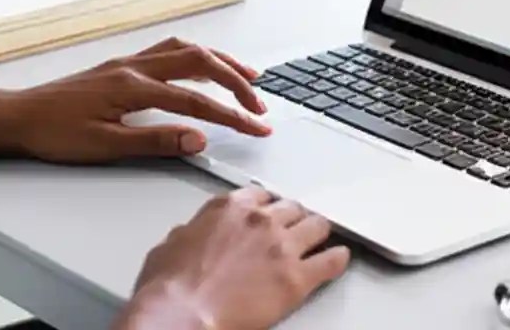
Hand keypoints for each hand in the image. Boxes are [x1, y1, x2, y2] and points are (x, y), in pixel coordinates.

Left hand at [12, 37, 270, 163]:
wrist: (17, 116)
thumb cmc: (53, 134)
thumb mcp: (105, 146)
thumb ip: (155, 140)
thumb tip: (199, 138)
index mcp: (134, 88)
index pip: (197, 102)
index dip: (232, 115)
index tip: (257, 126)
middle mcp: (135, 67)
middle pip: (201, 62)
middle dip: (236, 82)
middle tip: (259, 104)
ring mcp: (129, 62)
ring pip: (187, 49)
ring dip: (221, 62)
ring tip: (246, 77)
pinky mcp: (122, 65)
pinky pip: (170, 50)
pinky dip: (197, 56)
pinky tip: (203, 66)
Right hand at [116, 187, 350, 329]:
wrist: (180, 314)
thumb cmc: (170, 288)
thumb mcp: (171, 244)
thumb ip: (193, 231)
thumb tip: (193, 234)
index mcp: (229, 208)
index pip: (260, 196)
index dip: (267, 206)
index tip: (270, 211)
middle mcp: (260, 221)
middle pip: (292, 208)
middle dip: (293, 217)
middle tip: (295, 226)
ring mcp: (282, 247)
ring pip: (317, 226)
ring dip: (318, 232)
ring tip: (321, 237)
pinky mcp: (297, 278)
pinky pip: (331, 261)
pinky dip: (337, 260)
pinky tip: (339, 259)